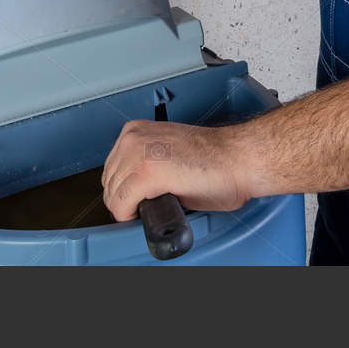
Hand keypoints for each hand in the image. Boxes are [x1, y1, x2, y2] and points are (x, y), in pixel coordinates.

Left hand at [101, 120, 253, 221]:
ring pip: (113, 196)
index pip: (111, 170)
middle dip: (125, 200)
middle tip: (150, 205)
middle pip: (109, 183)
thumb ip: (144, 164)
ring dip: (129, 208)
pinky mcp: (146, 173)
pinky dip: (131, 216)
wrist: (238, 158)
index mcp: (136, 131)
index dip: (125, 190)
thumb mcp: (167, 154)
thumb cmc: (215, 159)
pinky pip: (121, 206)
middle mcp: (132, 139)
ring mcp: (137, 155)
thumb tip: (131, 191)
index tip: (139, 198)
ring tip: (156, 206)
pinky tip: (150, 211)